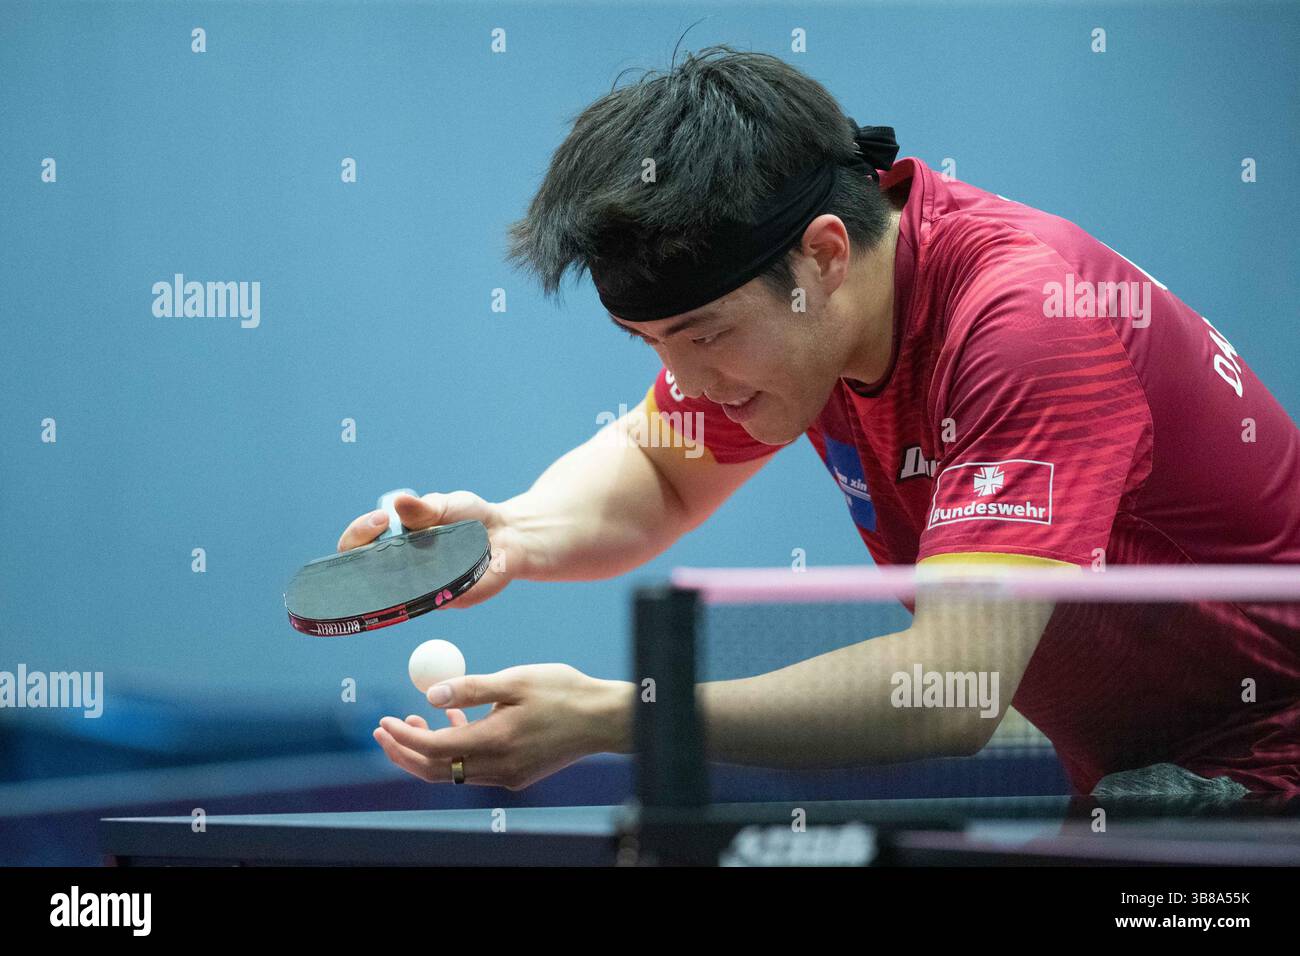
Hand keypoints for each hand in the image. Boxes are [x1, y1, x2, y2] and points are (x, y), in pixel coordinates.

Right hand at [336, 490, 526, 607]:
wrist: (509, 536)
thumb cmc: (471, 517)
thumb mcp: (447, 504)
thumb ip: (424, 508)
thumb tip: (400, 503)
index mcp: (394, 539)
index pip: (358, 542)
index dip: (358, 532)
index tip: (379, 518)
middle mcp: (398, 566)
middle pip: (360, 570)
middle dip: (359, 552)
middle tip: (380, 529)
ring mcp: (416, 586)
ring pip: (388, 592)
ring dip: (389, 575)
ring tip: (405, 557)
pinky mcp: (440, 601)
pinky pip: (423, 602)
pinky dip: (421, 593)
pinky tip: (428, 581)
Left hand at [371, 664, 632, 789]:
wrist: (605, 719)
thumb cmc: (564, 692)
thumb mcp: (515, 680)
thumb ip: (471, 689)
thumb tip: (429, 694)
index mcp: (495, 741)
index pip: (433, 748)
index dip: (403, 737)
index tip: (384, 721)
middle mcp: (498, 767)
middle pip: (436, 770)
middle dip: (404, 751)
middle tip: (384, 729)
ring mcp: (508, 775)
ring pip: (454, 771)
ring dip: (429, 749)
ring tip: (415, 719)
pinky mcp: (518, 774)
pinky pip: (476, 767)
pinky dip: (457, 749)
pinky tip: (456, 722)